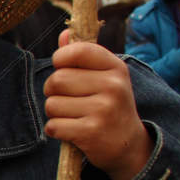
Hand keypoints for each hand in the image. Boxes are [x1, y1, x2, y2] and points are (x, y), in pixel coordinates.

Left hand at [46, 31, 151, 179]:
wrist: (128, 145)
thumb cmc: (108, 105)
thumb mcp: (104, 77)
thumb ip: (82, 55)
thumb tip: (64, 33)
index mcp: (115, 68)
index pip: (77, 51)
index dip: (60, 59)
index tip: (64, 69)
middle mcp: (113, 86)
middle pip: (56, 80)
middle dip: (53, 92)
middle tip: (70, 100)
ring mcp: (104, 109)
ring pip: (52, 104)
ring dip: (55, 114)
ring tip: (75, 117)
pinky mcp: (92, 132)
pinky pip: (54, 126)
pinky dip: (56, 130)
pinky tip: (73, 131)